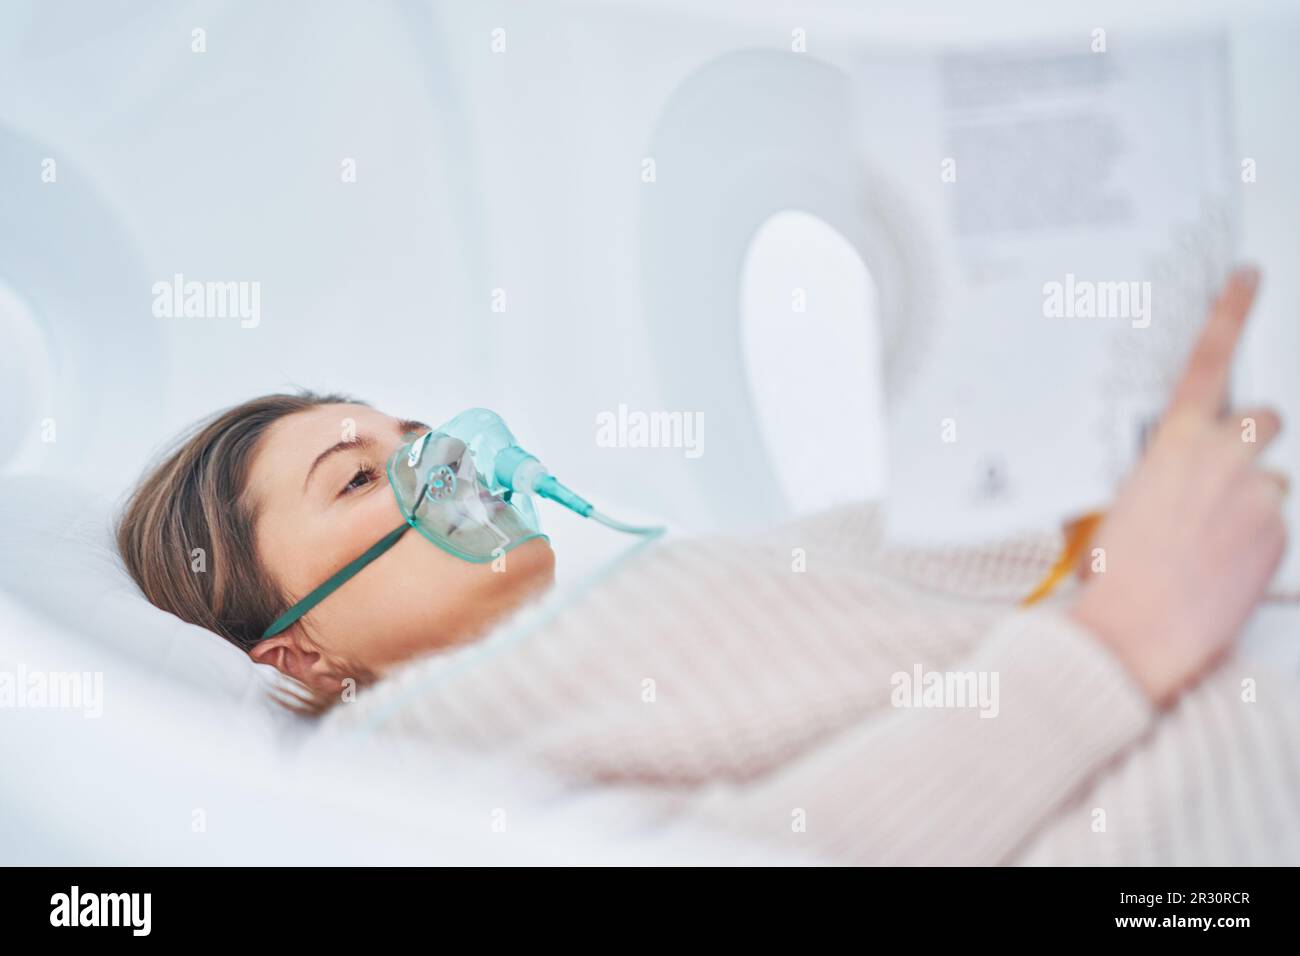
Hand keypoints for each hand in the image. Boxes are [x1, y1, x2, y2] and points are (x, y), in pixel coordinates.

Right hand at [1069, 267, 1287, 705]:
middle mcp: (1226, 460)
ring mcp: (1259, 497)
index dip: (1230, 311)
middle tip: (1221, 470)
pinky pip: (1274, 524)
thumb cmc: (1112, 573)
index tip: (1247, 279)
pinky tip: (1216, 565)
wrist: (1134, 635)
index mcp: (1174, 442)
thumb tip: (1170, 464)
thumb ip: (1152, 469)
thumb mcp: (1111, 504)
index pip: (1209, 359)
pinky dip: (1251, 541)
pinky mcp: (1279, 537)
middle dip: (1248, 438)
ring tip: (1205, 540)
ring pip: (1268, 479)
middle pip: (1262, 418)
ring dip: (1246, 498)